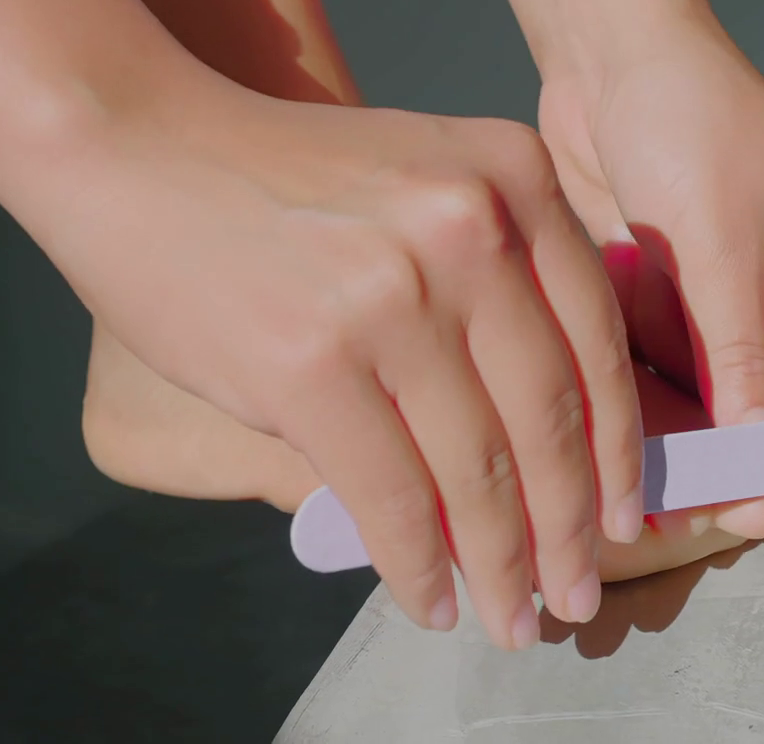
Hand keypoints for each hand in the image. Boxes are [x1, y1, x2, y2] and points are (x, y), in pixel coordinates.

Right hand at [28, 78, 642, 647]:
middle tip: (574, 595)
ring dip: (502, 564)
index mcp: (515, 174)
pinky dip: (418, 566)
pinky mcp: (312, 362)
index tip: (626, 518)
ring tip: (512, 618)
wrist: (137, 146)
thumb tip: (545, 450)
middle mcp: (471, 228)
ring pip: (478, 469)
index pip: (594, 340)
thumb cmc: (276, 179)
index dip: (619, 450)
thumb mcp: (423, 185)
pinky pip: (393, 496)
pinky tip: (430, 601)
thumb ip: (493, 282)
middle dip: (570, 528)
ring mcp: (393, 295)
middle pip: (549, 414)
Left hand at [537, 14, 763, 538]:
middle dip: (756, 467)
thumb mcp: (719, 236)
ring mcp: (738, 299)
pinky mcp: (680, 301)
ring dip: (705, 454)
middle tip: (717, 520)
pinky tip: (636, 459)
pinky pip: (679, 380)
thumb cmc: (682, 110)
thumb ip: (743, 354)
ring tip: (670, 504)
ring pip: (733, 407)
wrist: (605, 44)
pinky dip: (662, 419)